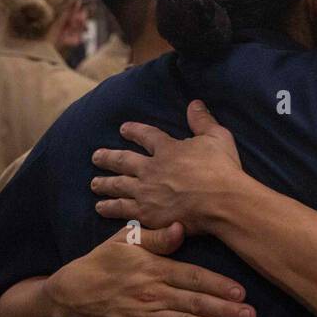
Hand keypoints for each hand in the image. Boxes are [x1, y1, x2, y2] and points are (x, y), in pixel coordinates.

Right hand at [44, 222, 253, 316]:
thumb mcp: (125, 240)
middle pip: (195, 302)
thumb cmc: (104, 262)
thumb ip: (155, 236)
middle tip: (251, 316)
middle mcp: (153, 294)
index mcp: (155, 269)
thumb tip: (180, 227)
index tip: (241, 292)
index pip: (193, 277)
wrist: (71, 294)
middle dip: (225, 310)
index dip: (219, 285)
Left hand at [91, 100, 243, 233]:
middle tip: (96, 157)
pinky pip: (123, 209)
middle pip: (123, 161)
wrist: (221, 201)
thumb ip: (203, 121)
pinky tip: (101, 208)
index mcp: (167, 149)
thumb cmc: (222, 168)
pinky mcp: (147, 213)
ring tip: (94, 183)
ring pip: (118, 186)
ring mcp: (146, 192)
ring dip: (105, 183)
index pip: (146, 136)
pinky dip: (111, 208)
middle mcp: (151, 169)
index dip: (134, 131)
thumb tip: (195, 103)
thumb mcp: (217, 137)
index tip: (123, 129)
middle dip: (108, 158)